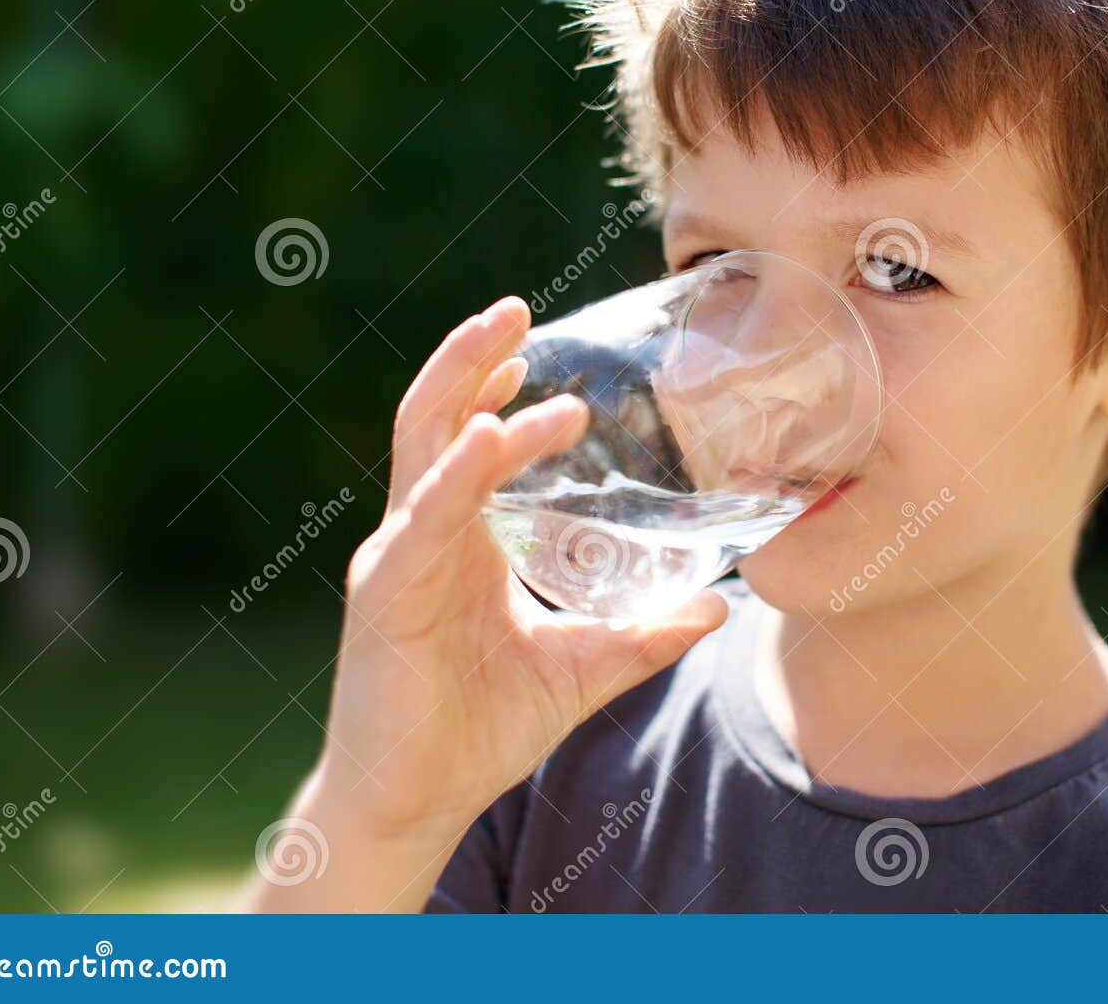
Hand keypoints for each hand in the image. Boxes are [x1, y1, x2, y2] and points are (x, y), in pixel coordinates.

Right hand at [256, 297, 726, 909]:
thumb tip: (720, 605)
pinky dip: (456, 475)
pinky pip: (423, 522)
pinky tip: (488, 436)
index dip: (492, 385)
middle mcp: (422, 536)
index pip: (466, 440)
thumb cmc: (480, 728)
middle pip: (435, 420)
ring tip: (508, 346)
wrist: (419, 801)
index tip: (536, 341)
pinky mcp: (387, 598)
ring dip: (464, 390)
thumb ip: (645, 635)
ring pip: (427, 452)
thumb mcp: (583, 668)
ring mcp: (399, 560)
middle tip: (515, 306)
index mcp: (459, 541)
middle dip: (469, 357)